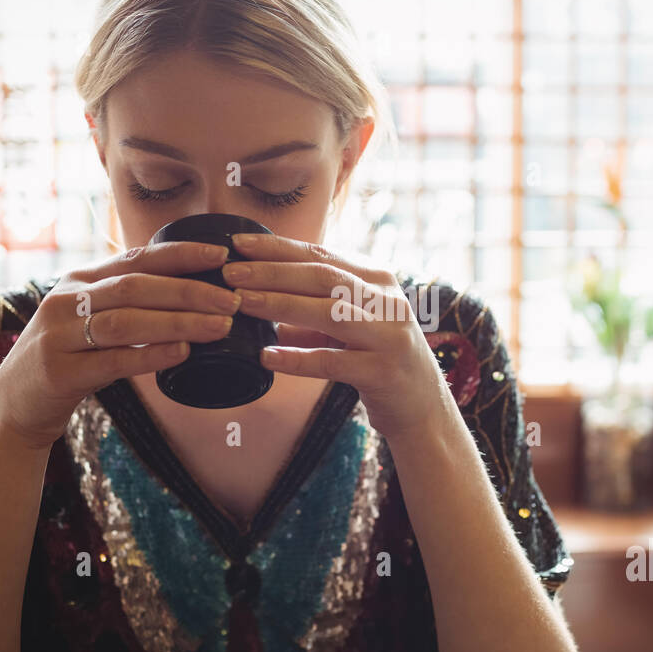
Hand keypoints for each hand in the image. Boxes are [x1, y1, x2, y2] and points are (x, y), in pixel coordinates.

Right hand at [0, 241, 242, 450]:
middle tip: (231, 300)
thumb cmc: (69, 357)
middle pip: (136, 287)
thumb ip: (128, 302)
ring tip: (219, 326)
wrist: (16, 404)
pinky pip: (113, 361)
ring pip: (127, 322)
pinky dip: (151, 355)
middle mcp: (66, 300)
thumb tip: (191, 290)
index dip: (180, 254)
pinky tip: (182, 354)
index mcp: (79, 280)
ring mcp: (59, 336)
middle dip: (189, 291)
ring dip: (178, 322)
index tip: (221, 255)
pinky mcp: (59, 372)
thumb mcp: (91, 319)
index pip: (136, 258)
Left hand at [222, 233, 451, 441]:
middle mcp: (387, 301)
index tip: (237, 243)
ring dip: (279, 305)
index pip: (321, 255)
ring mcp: (389, 335)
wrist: (423, 408)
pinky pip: (332, 362)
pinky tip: (266, 357)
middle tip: (229, 272)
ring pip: (328, 312)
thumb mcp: (349, 327)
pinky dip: (297, 358)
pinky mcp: (384, 371)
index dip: (277, 248)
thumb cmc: (378, 361)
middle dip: (271, 272)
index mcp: (378, 280)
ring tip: (240, 304)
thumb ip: (310, 312)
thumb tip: (255, 299)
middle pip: (322, 277)